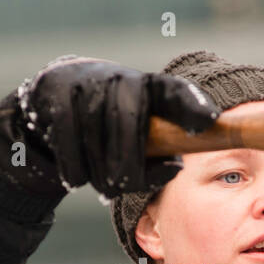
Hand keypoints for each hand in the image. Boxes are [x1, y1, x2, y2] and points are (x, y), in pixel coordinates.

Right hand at [0, 55, 220, 200]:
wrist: (55, 99)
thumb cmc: (110, 126)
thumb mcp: (140, 136)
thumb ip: (162, 154)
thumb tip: (176, 167)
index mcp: (150, 86)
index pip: (175, 92)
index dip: (192, 105)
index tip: (208, 121)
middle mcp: (120, 78)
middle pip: (129, 127)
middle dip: (127, 166)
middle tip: (121, 186)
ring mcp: (86, 83)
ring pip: (96, 141)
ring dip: (99, 175)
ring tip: (102, 184)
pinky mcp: (56, 94)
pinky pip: (68, 145)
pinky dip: (75, 172)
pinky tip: (78, 176)